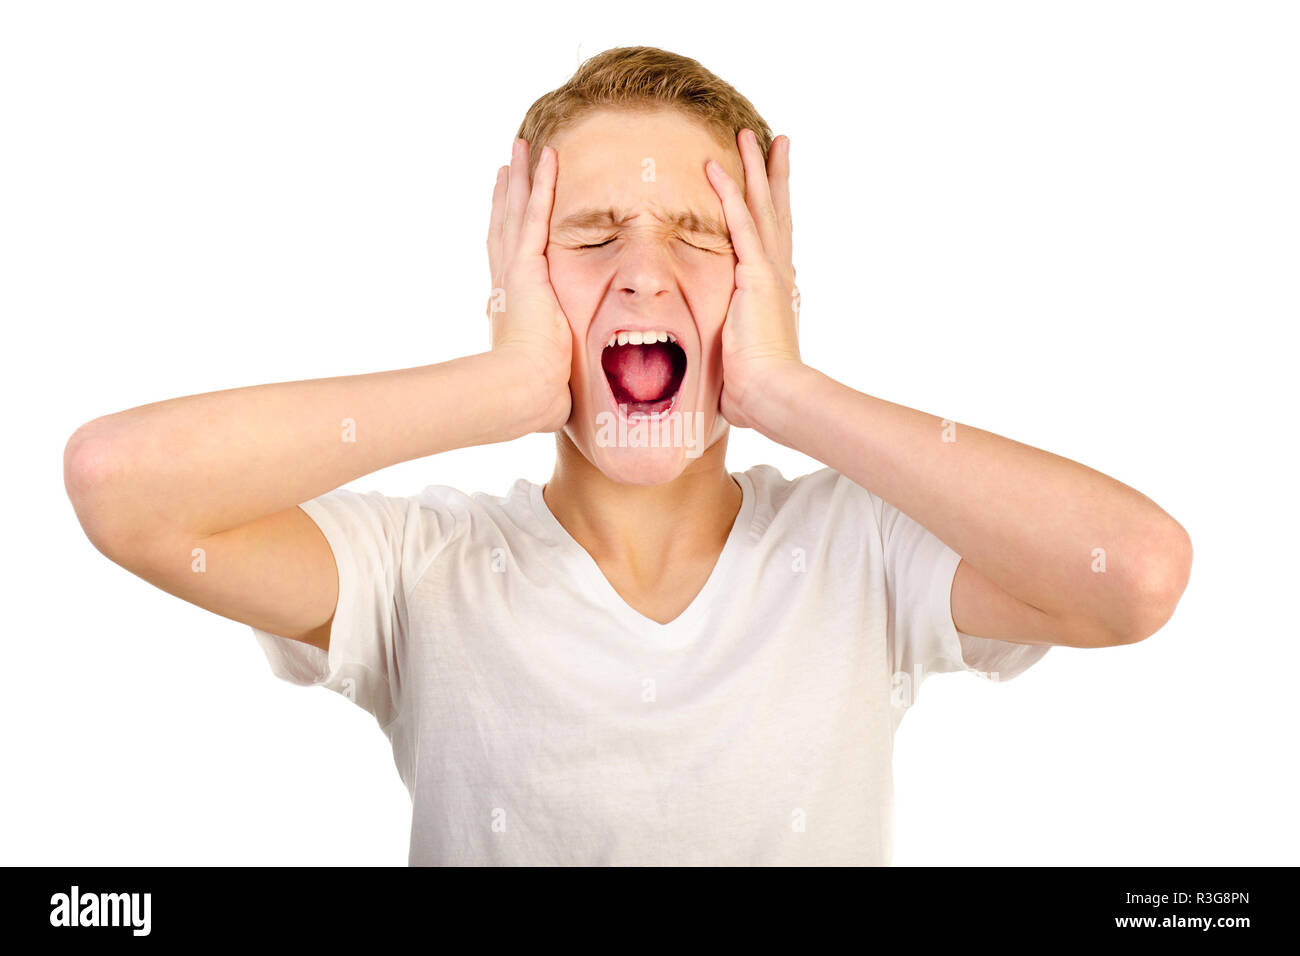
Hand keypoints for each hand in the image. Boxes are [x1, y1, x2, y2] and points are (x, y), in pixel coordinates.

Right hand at [486, 138, 572, 432]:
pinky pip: (537, 215)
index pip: (508, 263)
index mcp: (511, 309)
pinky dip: (542, 185)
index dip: (506, 235)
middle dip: (507, 197)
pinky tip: (548, 157)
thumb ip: (551, 382)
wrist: (520, 393)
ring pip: (517, 214)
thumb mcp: (545, 383)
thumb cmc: (533, 399)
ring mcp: (514, 272)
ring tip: (523, 149)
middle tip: (508, 166)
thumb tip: (560, 407)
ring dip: (521, 179)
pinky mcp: (526, 267)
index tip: (507, 214)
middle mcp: (506, 285)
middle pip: (504, 228)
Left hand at [705, 130, 802, 428]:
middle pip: (776, 213)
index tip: (774, 188)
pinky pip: (738, 223)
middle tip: (775, 142)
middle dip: (775, 175)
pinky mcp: (755, 274)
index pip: (773, 241)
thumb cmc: (756, 392)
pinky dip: (728, 193)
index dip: (773, 211)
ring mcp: (769, 272)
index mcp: (775, 294)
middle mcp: (778, 276)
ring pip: (761, 207)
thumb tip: (727, 365)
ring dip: (753, 169)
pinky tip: (715, 165)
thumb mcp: (743, 362)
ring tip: (747, 135)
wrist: (773, 396)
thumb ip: (737, 351)